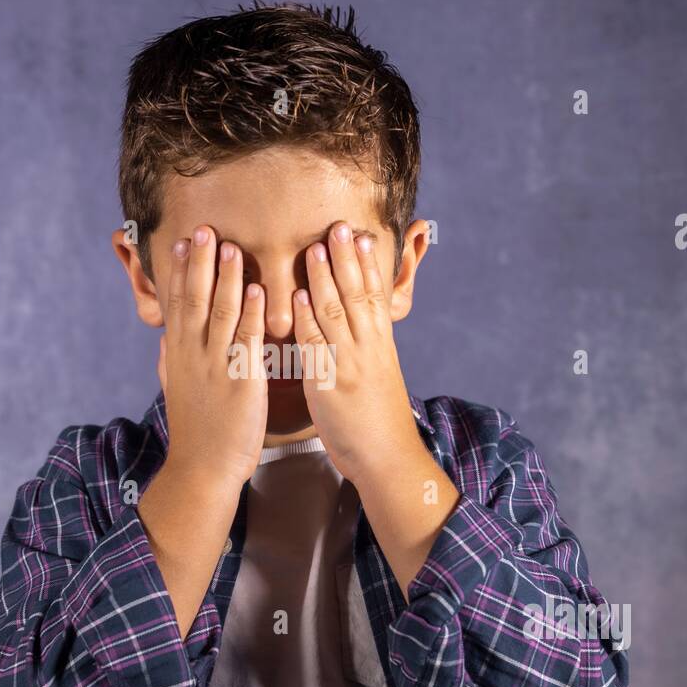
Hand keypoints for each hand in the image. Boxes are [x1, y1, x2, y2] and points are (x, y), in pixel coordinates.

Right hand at [158, 224, 267, 488]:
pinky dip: (249, 312)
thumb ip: (171, 359)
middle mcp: (192, 353)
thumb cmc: (197, 430)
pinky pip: (245, 340)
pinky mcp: (240, 380)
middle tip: (204, 229)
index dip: (180, 270)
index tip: (183, 241)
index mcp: (178, 353)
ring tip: (231, 247)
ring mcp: (215, 365)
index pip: (178, 302)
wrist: (203, 467)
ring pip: (219, 312)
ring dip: (226, 277)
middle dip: (199, 262)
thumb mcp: (175, 388)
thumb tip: (166, 337)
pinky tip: (256, 289)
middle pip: (194, 298)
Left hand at [291, 221, 424, 486]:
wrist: (388, 459)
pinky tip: (298, 298)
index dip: (367, 265)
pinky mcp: (330, 385)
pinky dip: (307, 320)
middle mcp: (368, 349)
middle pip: (358, 295)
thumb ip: (367, 349)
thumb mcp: (379, 376)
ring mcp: (350, 365)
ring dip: (325, 279)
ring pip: (337, 314)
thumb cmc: (378, 422)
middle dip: (347, 260)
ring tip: (315, 247)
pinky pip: (317, 346)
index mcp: (380, 345)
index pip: (375, 295)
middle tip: (338, 227)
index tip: (361, 236)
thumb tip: (360, 328)